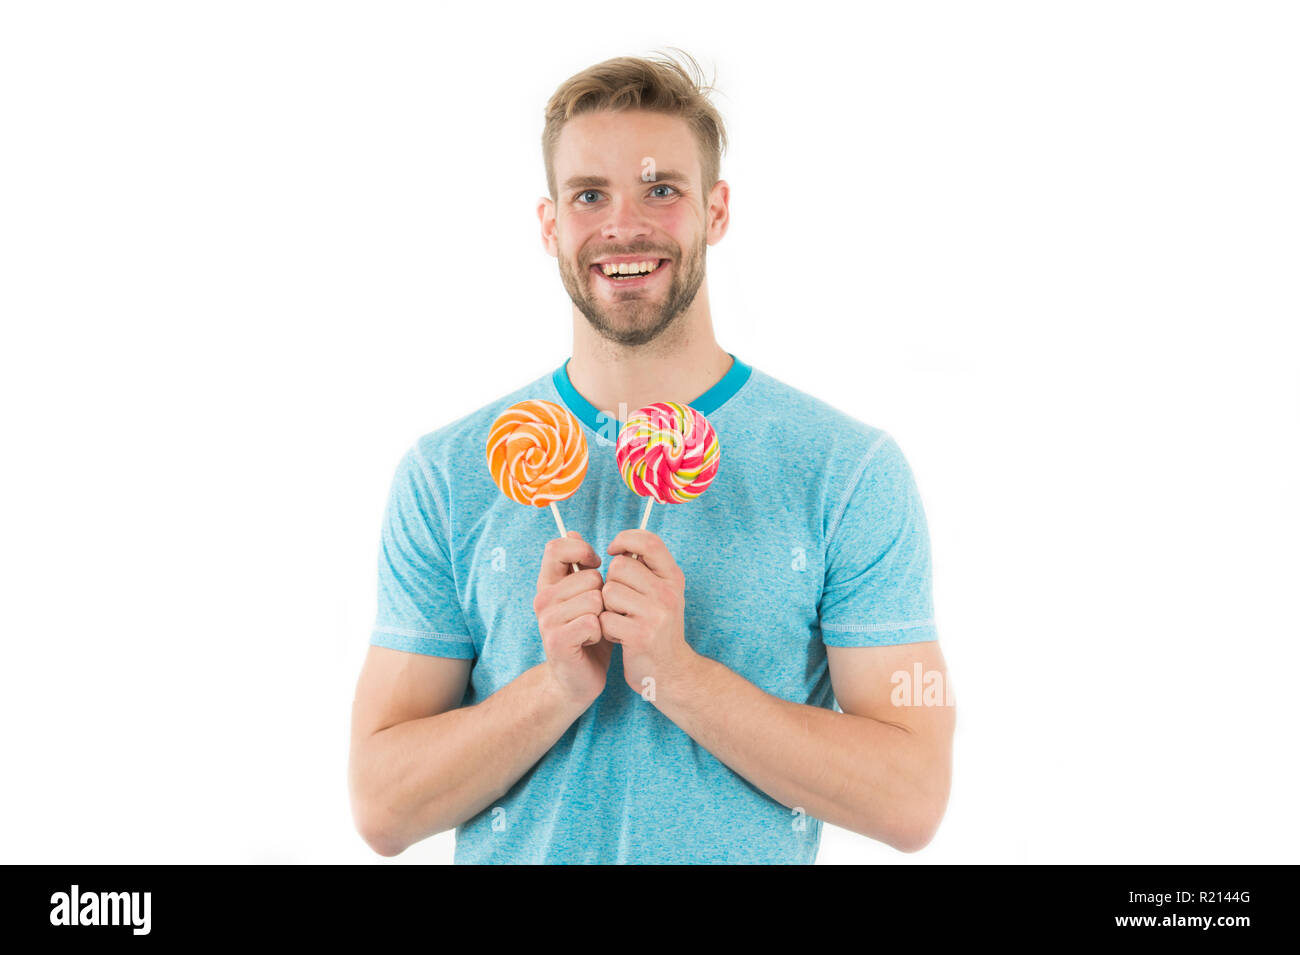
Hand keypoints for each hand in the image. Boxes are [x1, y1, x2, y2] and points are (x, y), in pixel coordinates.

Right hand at [534, 531, 610, 706]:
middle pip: (589, 577)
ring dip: (603, 616)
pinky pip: (593, 622)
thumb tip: (572, 531)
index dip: (581, 550)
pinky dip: (601, 634)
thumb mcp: (585, 595)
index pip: (557, 547)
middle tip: (595, 615)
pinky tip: (591, 642)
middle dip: (603, 595)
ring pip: (594, 599)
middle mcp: (543, 599)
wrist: (578, 679)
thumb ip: (580, 566)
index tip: (595, 564)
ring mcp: (547, 620)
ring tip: (593, 629)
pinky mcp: (557, 640)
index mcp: (548, 584)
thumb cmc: (587, 634)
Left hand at [599, 530, 696, 699]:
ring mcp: (656, 614)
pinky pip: (605, 618)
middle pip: (620, 566)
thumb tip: (615, 546)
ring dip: (607, 607)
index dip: (626, 539)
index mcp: (673, 578)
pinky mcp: (640, 636)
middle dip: (612, 583)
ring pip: (609, 592)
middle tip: (622, 603)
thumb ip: (644, 569)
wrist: (672, 672)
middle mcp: (668, 593)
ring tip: (622, 620)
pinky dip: (606, 629)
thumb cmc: (658, 628)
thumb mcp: (661, 594)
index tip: (613, 550)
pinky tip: (620, 637)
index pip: (649, 541)